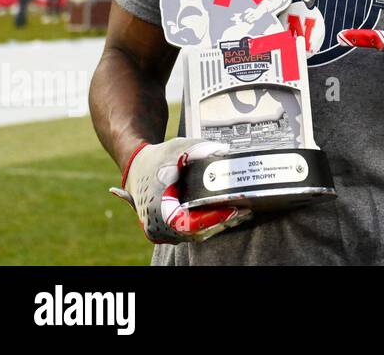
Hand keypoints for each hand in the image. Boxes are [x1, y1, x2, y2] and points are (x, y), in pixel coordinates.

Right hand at [109, 138, 252, 243]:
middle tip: (247, 210)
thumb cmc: (157, 159)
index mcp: (158, 209)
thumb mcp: (179, 149)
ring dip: (218, 225)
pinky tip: (227, 215)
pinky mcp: (167, 231)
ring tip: (243, 213)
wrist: (137, 168)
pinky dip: (208, 225)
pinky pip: (190, 233)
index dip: (214, 218)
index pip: (190, 223)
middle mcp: (158, 226)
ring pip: (194, 235)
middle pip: (196, 232)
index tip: (235, 209)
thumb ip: (201, 150)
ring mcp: (162, 231)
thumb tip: (225, 151)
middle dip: (222, 221)